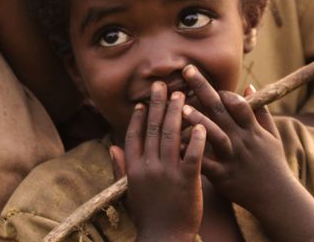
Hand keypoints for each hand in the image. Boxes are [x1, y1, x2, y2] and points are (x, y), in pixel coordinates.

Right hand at [111, 82, 204, 241]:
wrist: (164, 238)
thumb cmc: (149, 216)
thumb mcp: (129, 191)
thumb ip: (120, 168)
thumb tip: (111, 147)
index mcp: (134, 168)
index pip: (134, 136)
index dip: (138, 118)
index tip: (142, 102)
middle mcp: (149, 167)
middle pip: (152, 129)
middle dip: (158, 105)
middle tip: (163, 86)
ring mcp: (168, 173)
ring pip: (171, 135)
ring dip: (176, 113)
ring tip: (182, 95)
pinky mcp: (187, 181)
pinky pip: (192, 154)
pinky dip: (196, 138)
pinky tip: (202, 124)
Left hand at [181, 66, 294, 211]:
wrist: (277, 198)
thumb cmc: (273, 164)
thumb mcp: (272, 135)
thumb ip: (259, 111)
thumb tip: (249, 85)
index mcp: (251, 129)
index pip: (239, 103)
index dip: (224, 90)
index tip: (208, 79)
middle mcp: (241, 139)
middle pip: (221, 110)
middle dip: (203, 88)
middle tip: (187, 70)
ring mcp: (232, 157)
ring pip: (215, 135)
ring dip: (199, 120)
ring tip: (182, 108)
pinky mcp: (223, 176)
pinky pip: (206, 164)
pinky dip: (192, 154)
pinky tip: (176, 146)